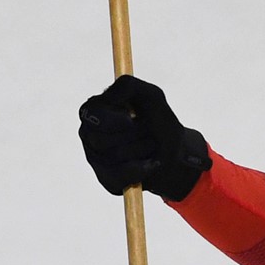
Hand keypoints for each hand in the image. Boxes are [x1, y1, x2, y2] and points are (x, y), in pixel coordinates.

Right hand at [78, 75, 210, 201]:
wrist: (174, 151)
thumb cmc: (158, 120)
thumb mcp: (151, 95)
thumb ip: (128, 86)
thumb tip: (107, 95)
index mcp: (95, 111)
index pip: (90, 113)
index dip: (112, 118)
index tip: (130, 118)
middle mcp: (90, 135)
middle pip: (101, 138)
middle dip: (133, 133)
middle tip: (146, 129)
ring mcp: (96, 159)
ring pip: (114, 156)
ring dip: (142, 148)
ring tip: (149, 145)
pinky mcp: (107, 179)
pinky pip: (121, 175)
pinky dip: (142, 168)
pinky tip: (149, 162)